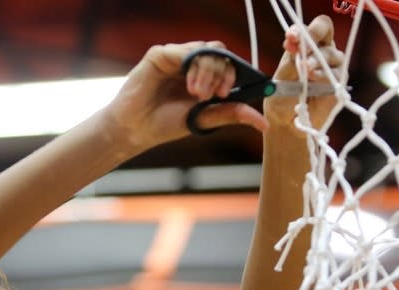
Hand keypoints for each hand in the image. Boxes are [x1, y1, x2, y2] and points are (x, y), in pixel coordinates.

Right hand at [103, 41, 267, 152]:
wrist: (135, 129)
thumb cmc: (165, 124)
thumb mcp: (204, 119)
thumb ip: (231, 114)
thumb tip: (263, 123)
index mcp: (205, 77)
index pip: (228, 64)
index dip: (234, 74)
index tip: (228, 93)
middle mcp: (192, 64)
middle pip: (220, 54)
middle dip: (221, 74)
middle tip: (211, 96)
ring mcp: (176, 58)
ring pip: (206, 50)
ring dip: (208, 71)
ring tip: (197, 94)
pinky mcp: (160, 54)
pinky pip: (184, 50)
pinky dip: (192, 66)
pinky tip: (188, 86)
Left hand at [265, 15, 344, 130]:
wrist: (285, 121)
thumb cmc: (282, 96)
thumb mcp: (282, 76)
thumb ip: (290, 59)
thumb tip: (294, 41)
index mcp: (307, 45)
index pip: (314, 27)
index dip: (304, 28)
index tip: (291, 37)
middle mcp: (323, 51)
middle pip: (326, 32)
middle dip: (311, 38)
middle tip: (299, 50)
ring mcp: (333, 67)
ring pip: (332, 53)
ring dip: (317, 59)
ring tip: (305, 69)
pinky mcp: (339, 84)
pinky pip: (337, 74)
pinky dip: (324, 75)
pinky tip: (313, 78)